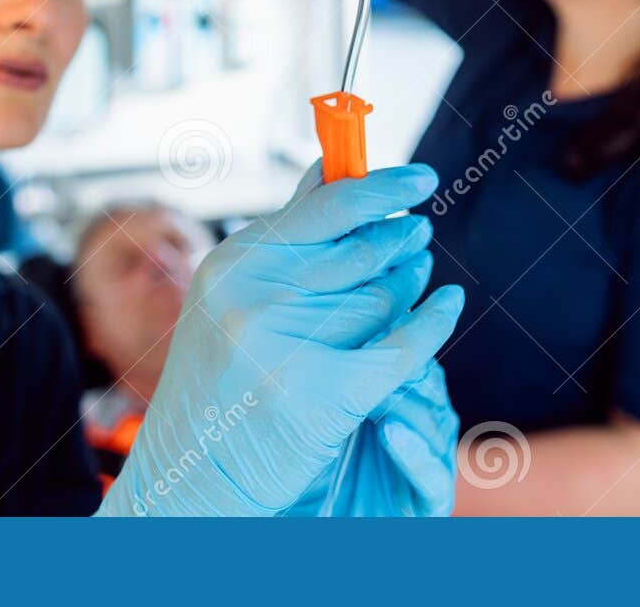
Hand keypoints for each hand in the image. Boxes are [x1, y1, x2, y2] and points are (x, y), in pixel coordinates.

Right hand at [96, 163, 464, 515]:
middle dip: (401, 240)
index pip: (327, 206)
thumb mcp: (231, 294)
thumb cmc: (217, 377)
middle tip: (419, 233)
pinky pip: (401, 346)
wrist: (190, 474)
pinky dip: (434, 323)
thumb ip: (286, 232)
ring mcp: (286, 346)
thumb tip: (331, 164)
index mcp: (234, 263)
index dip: (382, 188)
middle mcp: (255, 298)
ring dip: (408, 286)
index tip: (422, 179)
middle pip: (362, 253)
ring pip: (381, 299)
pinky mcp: (320, 395)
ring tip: (415, 274)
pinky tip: (449, 303)